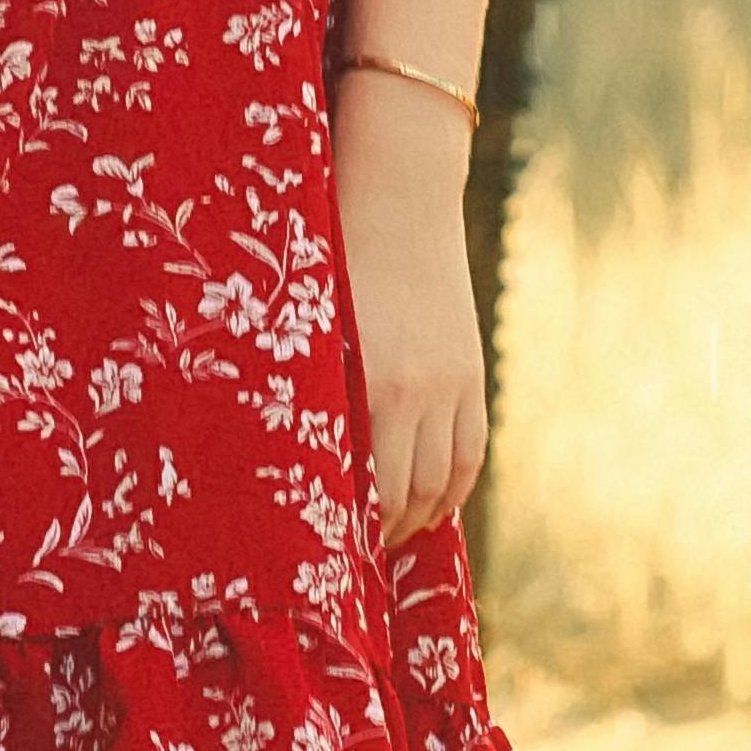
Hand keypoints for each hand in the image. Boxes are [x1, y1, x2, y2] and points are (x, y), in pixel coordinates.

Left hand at [333, 78, 485, 547]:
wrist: (398, 188)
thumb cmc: (326, 248)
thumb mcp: (304, 321)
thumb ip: (304, 385)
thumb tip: (281, 453)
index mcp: (366, 382)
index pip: (362, 488)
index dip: (343, 531)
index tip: (316, 558)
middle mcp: (414, 390)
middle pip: (404, 494)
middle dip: (376, 535)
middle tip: (345, 562)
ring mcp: (450, 383)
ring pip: (441, 481)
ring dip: (415, 520)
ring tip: (384, 540)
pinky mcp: (469, 371)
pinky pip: (469, 453)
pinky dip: (450, 491)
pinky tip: (427, 507)